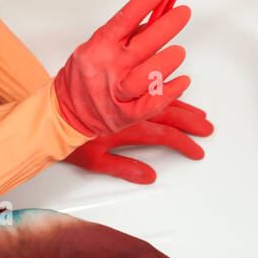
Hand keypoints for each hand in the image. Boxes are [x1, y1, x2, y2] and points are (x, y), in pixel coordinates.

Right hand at [52, 0, 192, 138]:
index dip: (145, 0)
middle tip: (183, 13)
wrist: (65, 110)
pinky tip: (182, 81)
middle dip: (165, 26)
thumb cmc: (86, 74)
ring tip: (179, 52)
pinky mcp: (125, 115)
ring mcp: (116, 93)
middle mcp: (108, 67)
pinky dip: (169, 91)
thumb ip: (128, 35)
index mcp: (100, 46)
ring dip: (166, 62)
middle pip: (141, 46)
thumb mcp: (99, 46)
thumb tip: (159, 16)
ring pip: (145, 77)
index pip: (125, 18)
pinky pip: (151, 104)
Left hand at [64, 99, 213, 183]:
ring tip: (199, 113)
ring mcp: (126, 96)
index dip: (183, 144)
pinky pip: (148, 82)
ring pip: (161, 98)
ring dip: (182, 106)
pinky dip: (164, 85)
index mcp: (127, 128)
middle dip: (190, 122)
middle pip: (168, 115)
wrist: (50, 112)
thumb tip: (149, 176)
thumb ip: (123, 168)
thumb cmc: (69, 137)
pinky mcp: (120, 85)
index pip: (163, 136)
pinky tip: (174, 86)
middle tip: (207, 128)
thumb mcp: (95, 160)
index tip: (197, 150)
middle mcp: (129, 109)